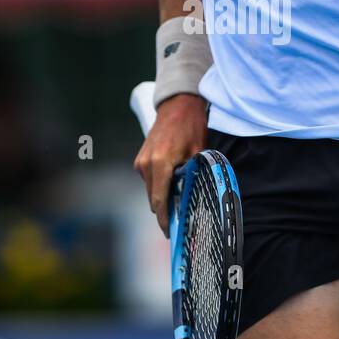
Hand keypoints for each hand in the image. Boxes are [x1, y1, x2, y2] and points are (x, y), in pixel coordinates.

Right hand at [134, 93, 208, 234]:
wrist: (178, 105)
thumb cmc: (192, 127)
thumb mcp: (198, 153)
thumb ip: (192, 176)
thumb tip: (192, 197)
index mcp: (160, 164)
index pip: (159, 201)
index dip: (164, 220)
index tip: (169, 233)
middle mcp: (145, 165)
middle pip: (153, 199)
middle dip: (166, 210)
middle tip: (182, 220)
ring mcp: (140, 162)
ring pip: (151, 190)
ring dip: (163, 196)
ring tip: (180, 198)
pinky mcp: (140, 160)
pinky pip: (149, 180)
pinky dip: (159, 185)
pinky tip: (173, 182)